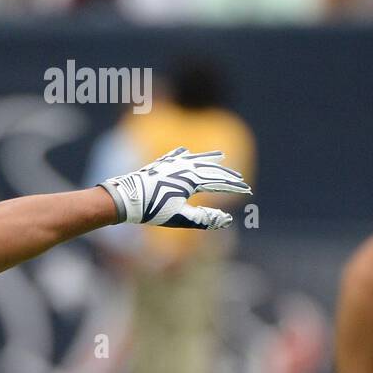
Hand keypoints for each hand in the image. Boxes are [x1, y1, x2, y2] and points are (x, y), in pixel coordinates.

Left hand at [100, 147, 251, 229]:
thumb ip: (203, 219)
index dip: (233, 188)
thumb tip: (227, 221)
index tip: (247, 191)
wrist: (125, 198)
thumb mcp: (180, 218)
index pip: (219, 182)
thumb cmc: (152, 210)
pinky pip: (175, 156)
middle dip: (226, 174)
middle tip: (239, 179)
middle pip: (210, 168)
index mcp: (192, 179)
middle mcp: (184, 167)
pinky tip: (185, 151)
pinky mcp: (158, 166)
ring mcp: (170, 164)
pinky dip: (184, 154)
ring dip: (209, 158)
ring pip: (195, 159)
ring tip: (220, 156)